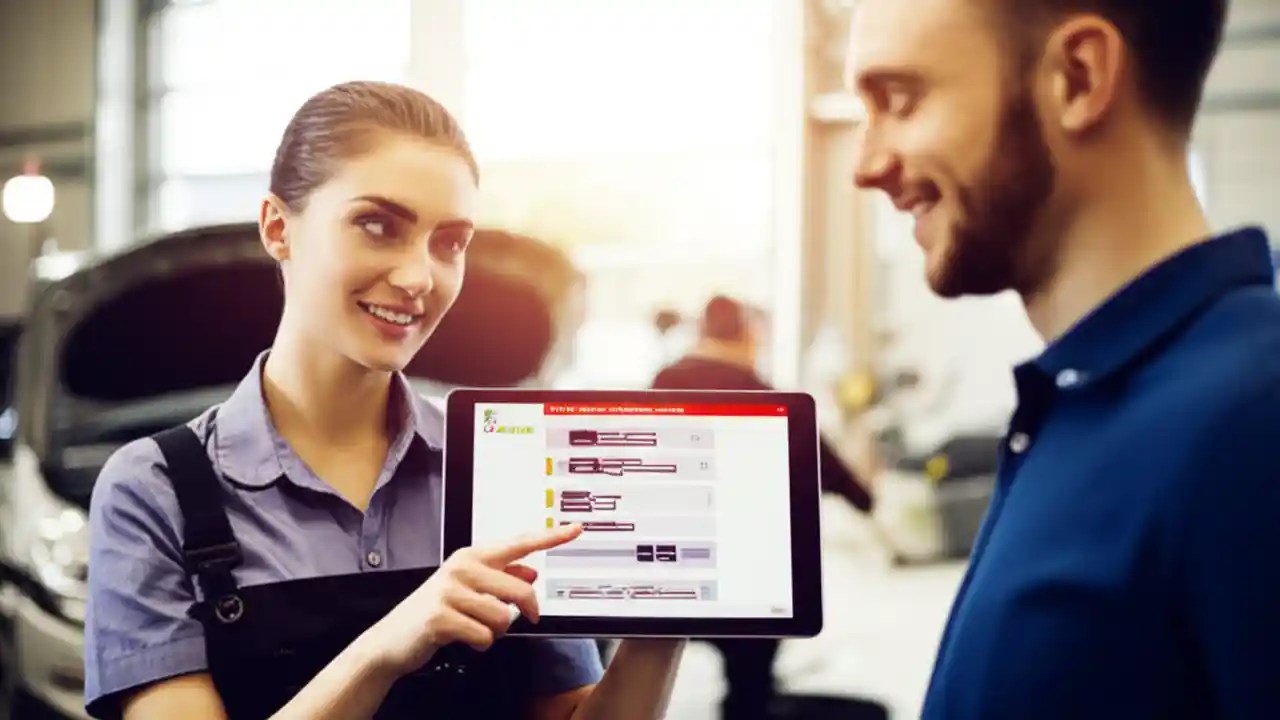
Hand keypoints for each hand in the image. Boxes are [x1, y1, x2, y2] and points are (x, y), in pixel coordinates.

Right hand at [363, 523, 583, 677]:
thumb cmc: (435, 611)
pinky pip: (484, 636)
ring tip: (476, 627)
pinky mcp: (442, 617)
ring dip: (496, 631)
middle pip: (521, 591)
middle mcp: (462, 568)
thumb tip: (531, 573)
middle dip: (526, 611)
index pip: (519, 543)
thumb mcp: (468, 588)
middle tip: (525, 618)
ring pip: (503, 618)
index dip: (550, 537)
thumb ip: (500, 578)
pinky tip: (464, 639)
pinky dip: (481, 644)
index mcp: (472, 557)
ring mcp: (450, 591)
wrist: (393, 638)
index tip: (576, 529)